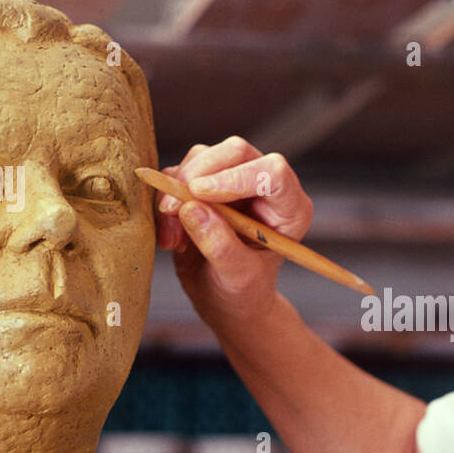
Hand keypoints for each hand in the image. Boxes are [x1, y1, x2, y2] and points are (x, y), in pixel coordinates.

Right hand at [151, 136, 312, 329]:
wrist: (226, 300)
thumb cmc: (243, 292)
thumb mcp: (238, 278)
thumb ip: (220, 246)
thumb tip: (191, 209)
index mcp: (289, 208)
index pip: (273, 172)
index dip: (235, 176)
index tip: (200, 195)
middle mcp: (263, 187)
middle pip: (235, 152)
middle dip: (197, 176)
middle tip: (173, 209)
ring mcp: (232, 182)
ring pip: (201, 158)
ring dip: (176, 194)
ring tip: (174, 240)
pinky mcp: (203, 186)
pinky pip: (177, 174)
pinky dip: (164, 201)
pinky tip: (171, 239)